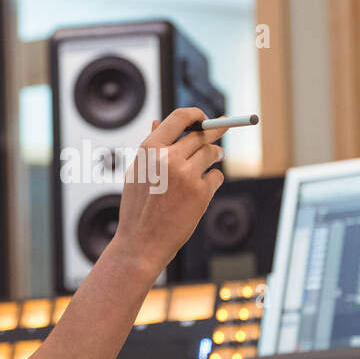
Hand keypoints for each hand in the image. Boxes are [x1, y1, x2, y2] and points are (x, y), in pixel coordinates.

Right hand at [110, 107, 224, 275]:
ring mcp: (186, 175)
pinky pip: (216, 176)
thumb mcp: (137, 173)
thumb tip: (158, 122)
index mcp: (150, 149)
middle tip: (222, 128)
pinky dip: (213, 180)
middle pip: (201, 135)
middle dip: (214, 133)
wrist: (141, 243)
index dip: (197, 115)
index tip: (205, 118)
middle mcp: (168, 158)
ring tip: (213, 160)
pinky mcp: (201, 192)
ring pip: (212, 153)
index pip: (180, 117)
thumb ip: (151, 147)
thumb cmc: (138, 208)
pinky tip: (201, 190)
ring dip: (216, 155)